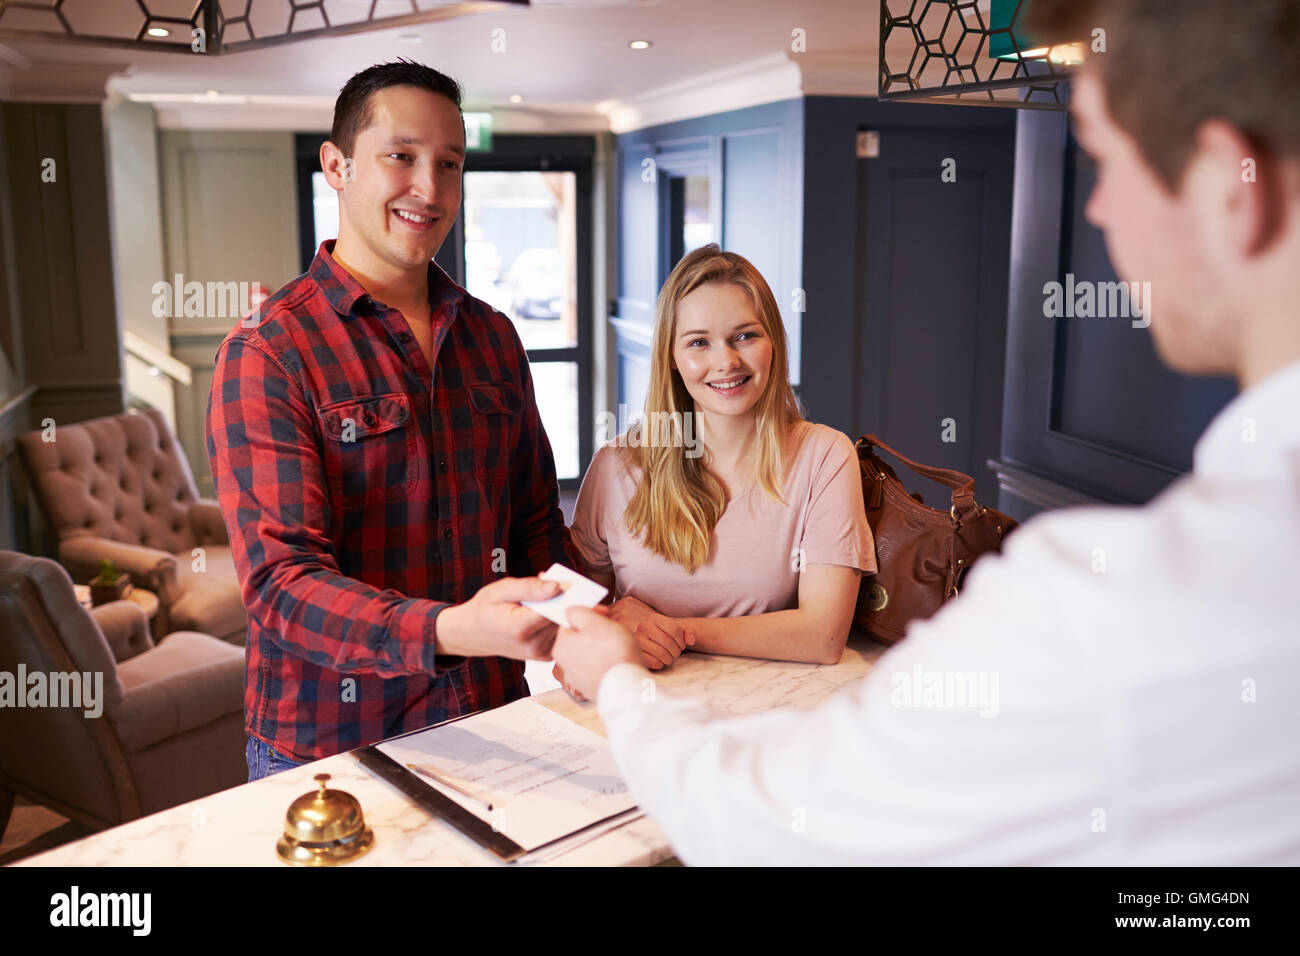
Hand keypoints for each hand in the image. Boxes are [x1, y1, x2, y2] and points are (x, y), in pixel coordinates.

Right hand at [435, 576, 561, 660]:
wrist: (474, 635)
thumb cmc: (486, 608)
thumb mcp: (502, 590)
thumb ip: (529, 587)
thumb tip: (557, 586)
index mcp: (520, 629)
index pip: (555, 608)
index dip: (561, 593)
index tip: (559, 582)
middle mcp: (532, 646)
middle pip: (562, 617)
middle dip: (561, 599)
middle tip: (551, 587)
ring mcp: (540, 654)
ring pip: (564, 625)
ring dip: (559, 610)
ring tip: (540, 603)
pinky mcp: (546, 656)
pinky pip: (560, 633)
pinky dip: (556, 621)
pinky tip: (542, 614)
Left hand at [552, 605, 641, 700]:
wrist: (628, 687)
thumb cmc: (614, 652)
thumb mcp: (595, 622)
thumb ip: (578, 613)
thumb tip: (571, 612)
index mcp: (561, 646)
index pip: (571, 622)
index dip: (589, 616)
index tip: (605, 616)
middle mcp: (564, 665)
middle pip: (580, 639)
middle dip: (596, 633)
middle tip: (614, 632)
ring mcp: (578, 680)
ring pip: (589, 655)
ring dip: (602, 649)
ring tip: (618, 649)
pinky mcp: (591, 690)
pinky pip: (597, 670)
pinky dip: (606, 665)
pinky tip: (618, 663)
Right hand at [609, 595, 695, 669]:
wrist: (647, 641)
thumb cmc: (664, 637)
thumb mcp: (677, 631)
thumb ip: (688, 633)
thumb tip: (691, 640)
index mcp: (655, 618)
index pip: (675, 629)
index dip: (682, 641)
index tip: (682, 646)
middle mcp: (643, 627)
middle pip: (668, 642)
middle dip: (676, 652)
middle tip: (676, 654)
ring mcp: (637, 640)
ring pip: (661, 653)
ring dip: (669, 659)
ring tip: (669, 658)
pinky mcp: (634, 653)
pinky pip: (652, 662)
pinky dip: (660, 664)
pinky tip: (660, 661)